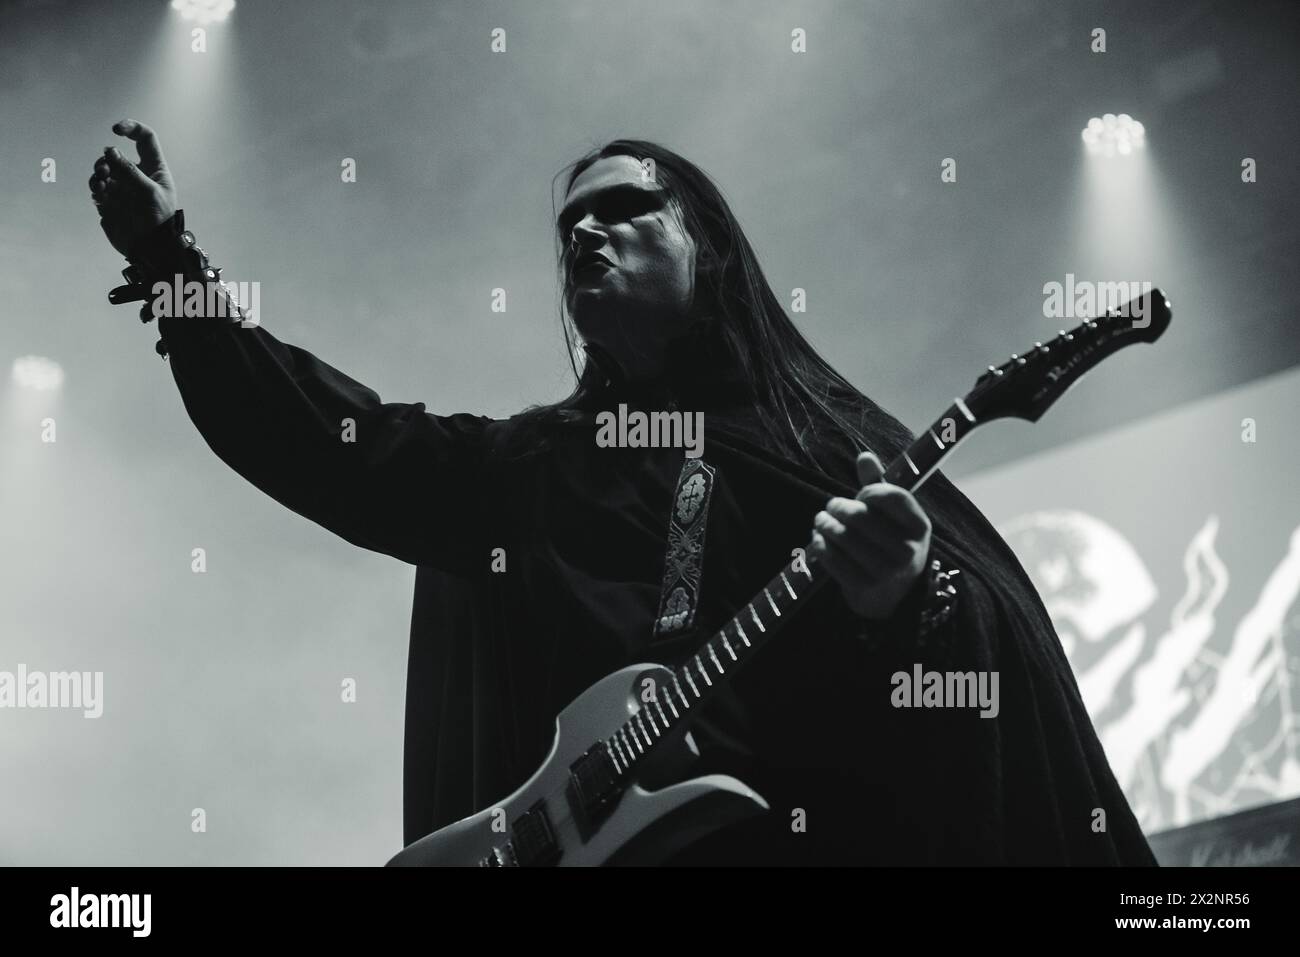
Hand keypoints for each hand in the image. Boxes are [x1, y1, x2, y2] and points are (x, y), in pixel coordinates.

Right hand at [90, 119, 176, 256]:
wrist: (151, 248)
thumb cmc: (158, 219)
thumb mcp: (148, 192)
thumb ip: (129, 171)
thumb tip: (110, 151)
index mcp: (154, 168)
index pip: (145, 139)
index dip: (131, 128)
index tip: (115, 130)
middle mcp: (137, 174)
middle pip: (116, 154)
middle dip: (107, 158)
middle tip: (105, 171)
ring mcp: (123, 186)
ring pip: (103, 169)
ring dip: (98, 172)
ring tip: (100, 183)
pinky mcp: (110, 200)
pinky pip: (97, 187)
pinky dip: (95, 187)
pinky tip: (98, 194)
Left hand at [808, 451, 931, 619]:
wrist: (894, 595)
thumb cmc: (891, 544)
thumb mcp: (894, 518)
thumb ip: (878, 487)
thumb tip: (864, 456)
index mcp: (919, 527)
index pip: (893, 497)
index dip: (870, 492)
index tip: (860, 495)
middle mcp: (908, 550)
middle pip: (860, 516)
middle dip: (838, 507)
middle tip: (830, 507)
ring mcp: (887, 571)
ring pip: (843, 536)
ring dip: (824, 524)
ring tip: (820, 520)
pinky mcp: (864, 586)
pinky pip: (833, 558)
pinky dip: (820, 545)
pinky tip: (818, 539)